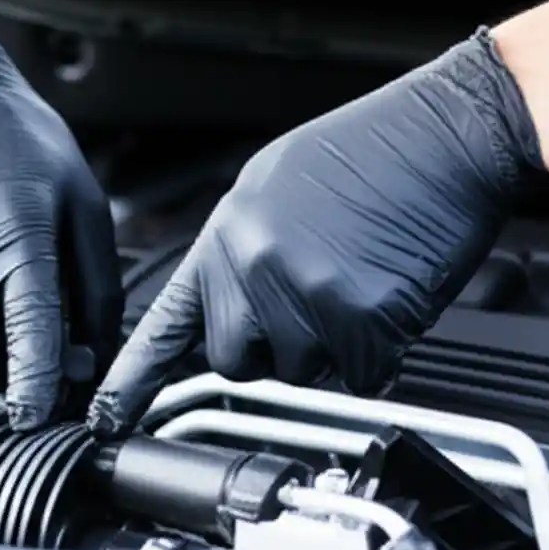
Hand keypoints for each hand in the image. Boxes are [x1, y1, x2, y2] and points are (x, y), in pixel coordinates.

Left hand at [88, 29, 548, 437]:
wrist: (445, 131)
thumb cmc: (370, 152)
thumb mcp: (271, 188)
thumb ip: (240, 252)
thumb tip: (228, 297)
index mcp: (224, 238)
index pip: (165, 325)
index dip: (131, 379)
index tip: (103, 418)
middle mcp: (251, 268)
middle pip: (236, 362)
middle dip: (270, 348)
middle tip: (311, 299)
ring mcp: (302, 296)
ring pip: (298, 373)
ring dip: (327, 349)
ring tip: (353, 283)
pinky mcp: (358, 320)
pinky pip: (358, 375)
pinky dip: (377, 353)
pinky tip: (384, 297)